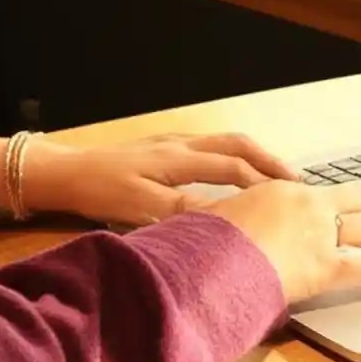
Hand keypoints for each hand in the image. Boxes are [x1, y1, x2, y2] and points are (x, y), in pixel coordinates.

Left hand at [23, 133, 298, 225]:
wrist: (65, 172)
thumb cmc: (100, 191)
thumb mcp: (141, 208)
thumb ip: (184, 212)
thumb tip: (225, 219)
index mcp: (180, 159)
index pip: (233, 168)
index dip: (263, 182)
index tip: (289, 198)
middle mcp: (182, 144)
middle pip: (237, 146)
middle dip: (269, 161)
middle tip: (296, 181)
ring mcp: (173, 142)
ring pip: (225, 142)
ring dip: (254, 155)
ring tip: (274, 173)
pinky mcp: (163, 146)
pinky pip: (210, 146)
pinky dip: (233, 155)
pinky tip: (235, 170)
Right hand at [205, 180, 360, 303]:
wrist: (215, 260)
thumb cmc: (209, 239)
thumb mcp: (212, 214)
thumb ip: (221, 214)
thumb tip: (201, 215)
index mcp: (284, 190)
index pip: (319, 190)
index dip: (333, 200)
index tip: (335, 208)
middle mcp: (311, 207)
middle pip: (359, 196)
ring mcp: (323, 235)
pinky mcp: (327, 267)